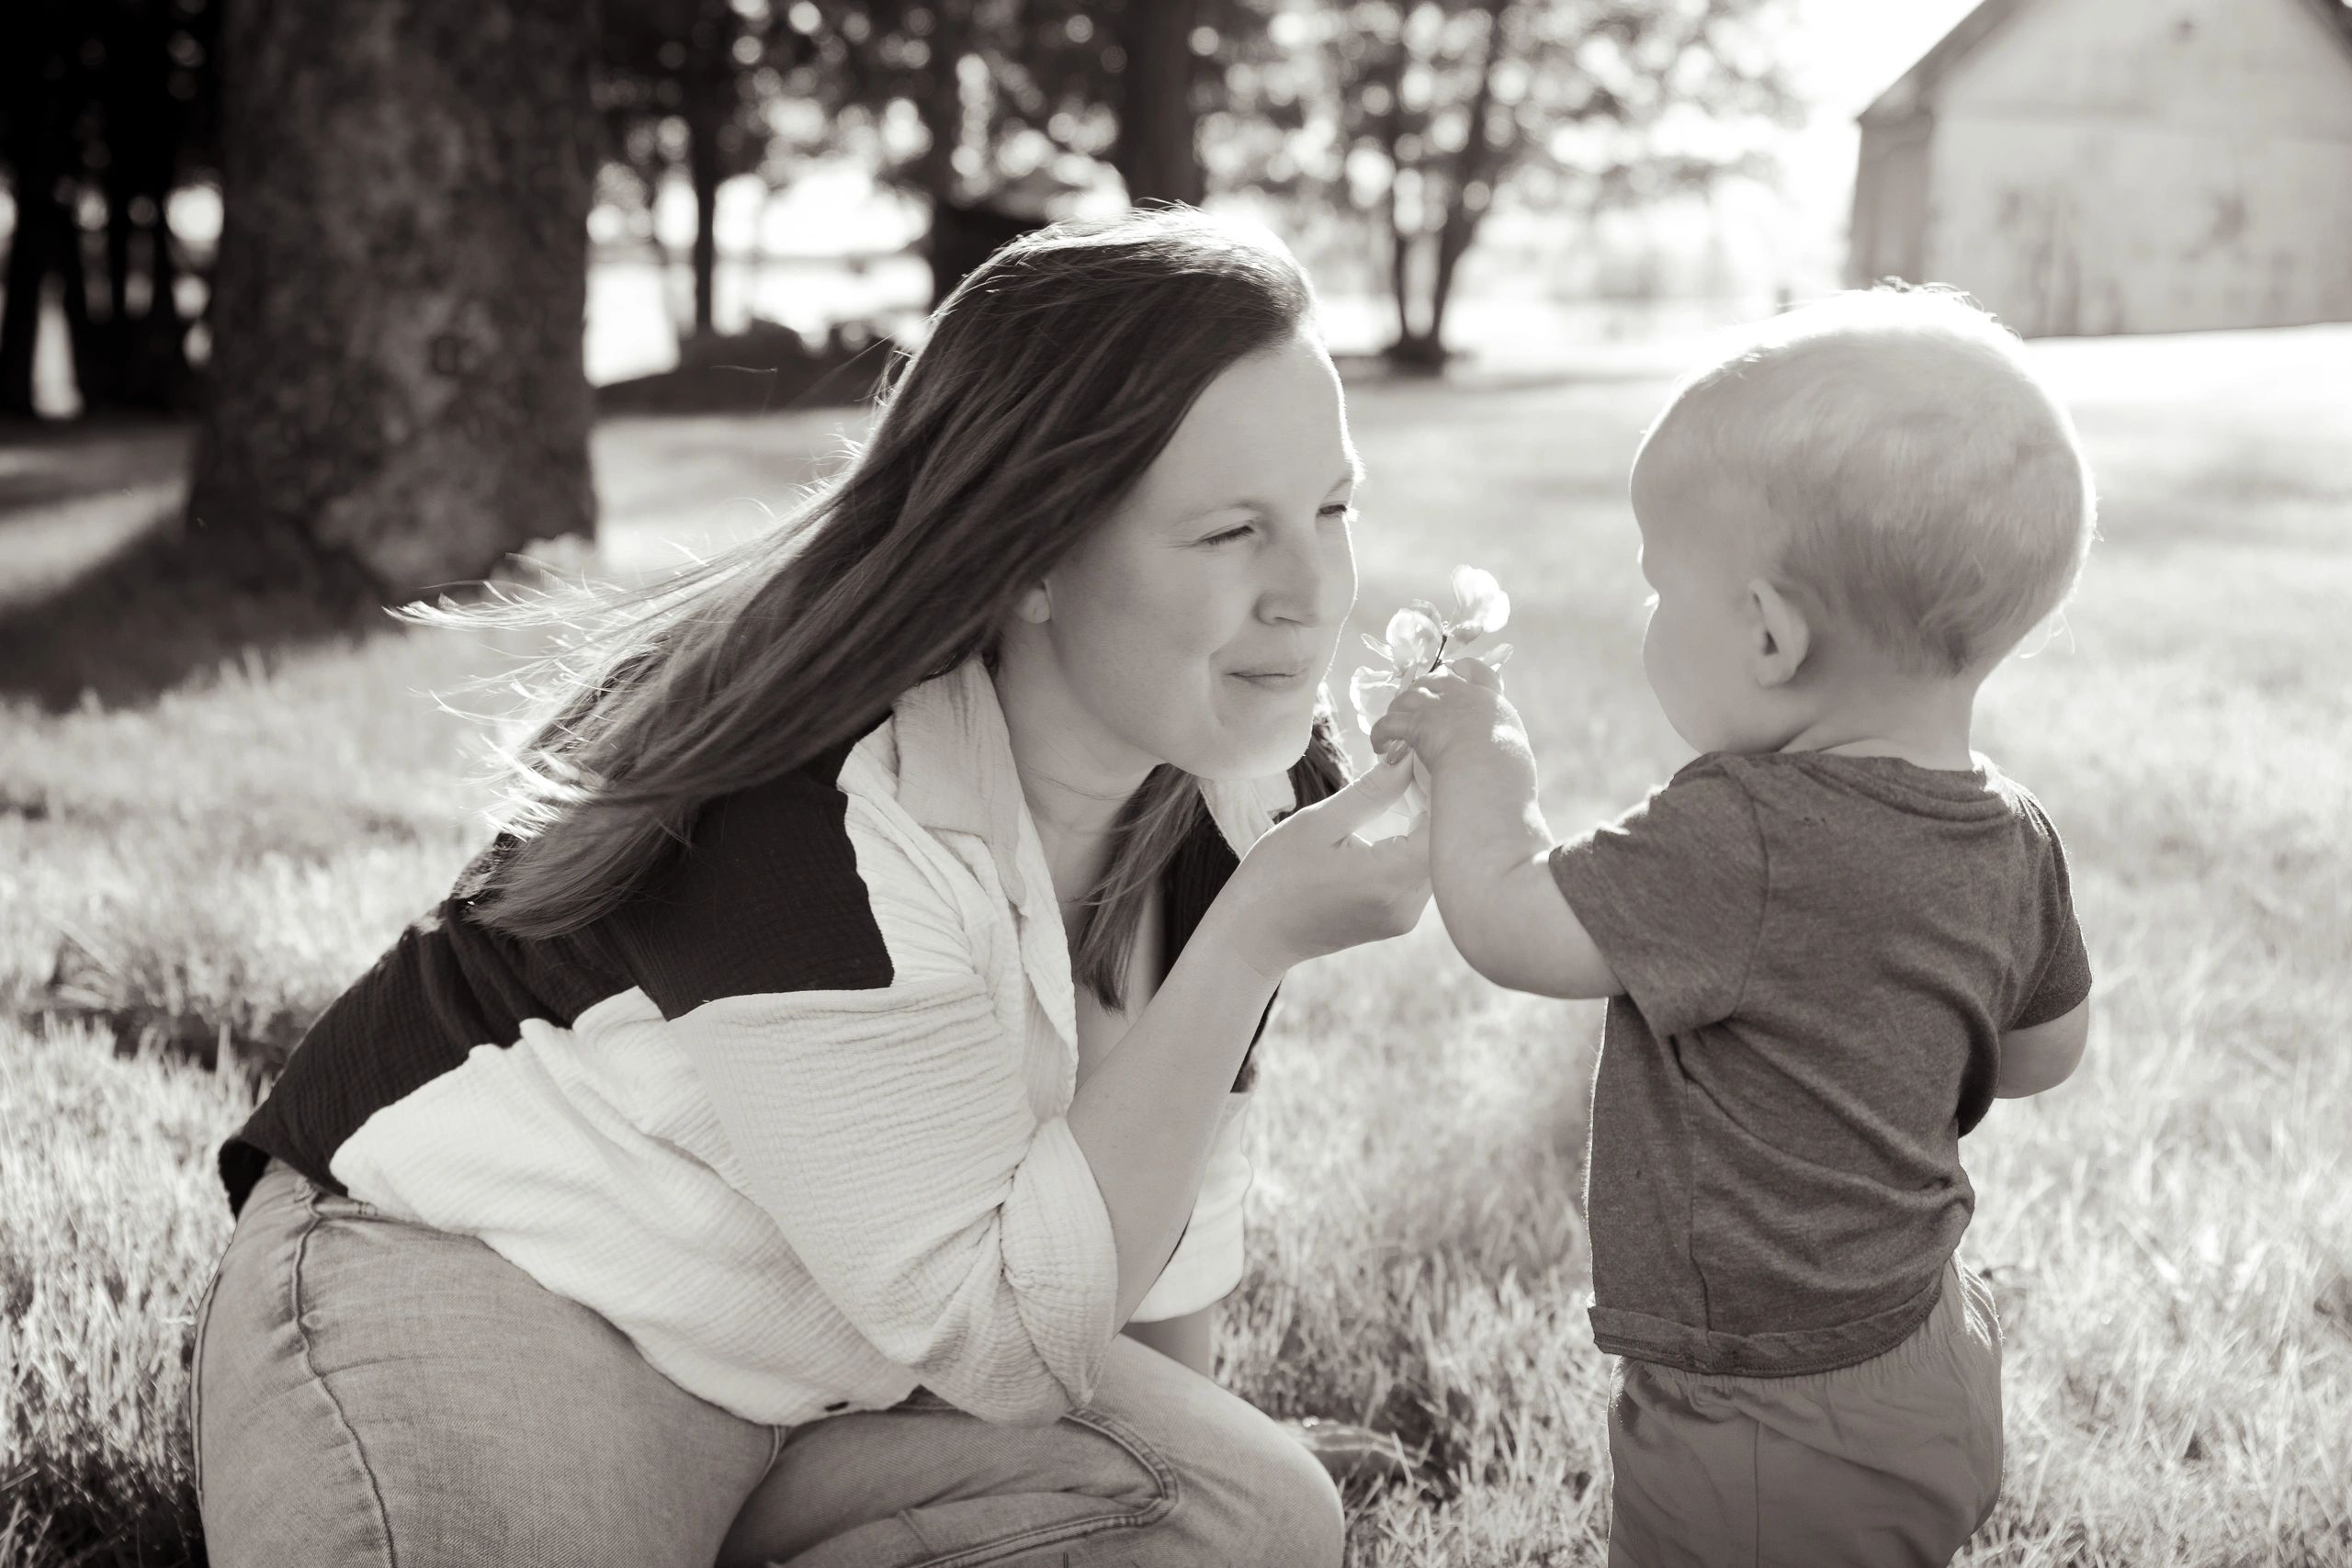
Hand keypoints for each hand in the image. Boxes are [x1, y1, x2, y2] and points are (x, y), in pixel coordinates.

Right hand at [1208, 750, 1431, 981]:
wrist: (1254, 936)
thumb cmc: (1276, 877)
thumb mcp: (1321, 823)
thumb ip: (1373, 790)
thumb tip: (1409, 755)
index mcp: (1390, 877)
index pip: (1443, 820)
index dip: (1437, 783)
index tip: (1416, 754)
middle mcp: (1408, 904)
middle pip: (1444, 840)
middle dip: (1433, 799)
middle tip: (1409, 764)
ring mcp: (1404, 918)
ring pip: (1435, 857)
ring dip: (1424, 822)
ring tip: (1400, 788)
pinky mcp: (1397, 921)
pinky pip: (1419, 875)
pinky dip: (1413, 845)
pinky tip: (1393, 823)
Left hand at [1366, 656, 1512, 774]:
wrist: (1487, 764)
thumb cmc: (1507, 764)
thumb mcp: (1513, 745)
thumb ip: (1503, 742)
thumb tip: (1502, 759)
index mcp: (1489, 699)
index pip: (1478, 672)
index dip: (1463, 669)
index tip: (1454, 671)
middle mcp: (1461, 696)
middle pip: (1434, 679)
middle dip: (1422, 689)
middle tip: (1414, 705)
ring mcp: (1436, 707)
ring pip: (1407, 697)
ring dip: (1398, 709)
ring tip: (1393, 726)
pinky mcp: (1415, 724)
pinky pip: (1388, 724)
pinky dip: (1380, 734)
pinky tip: (1379, 746)